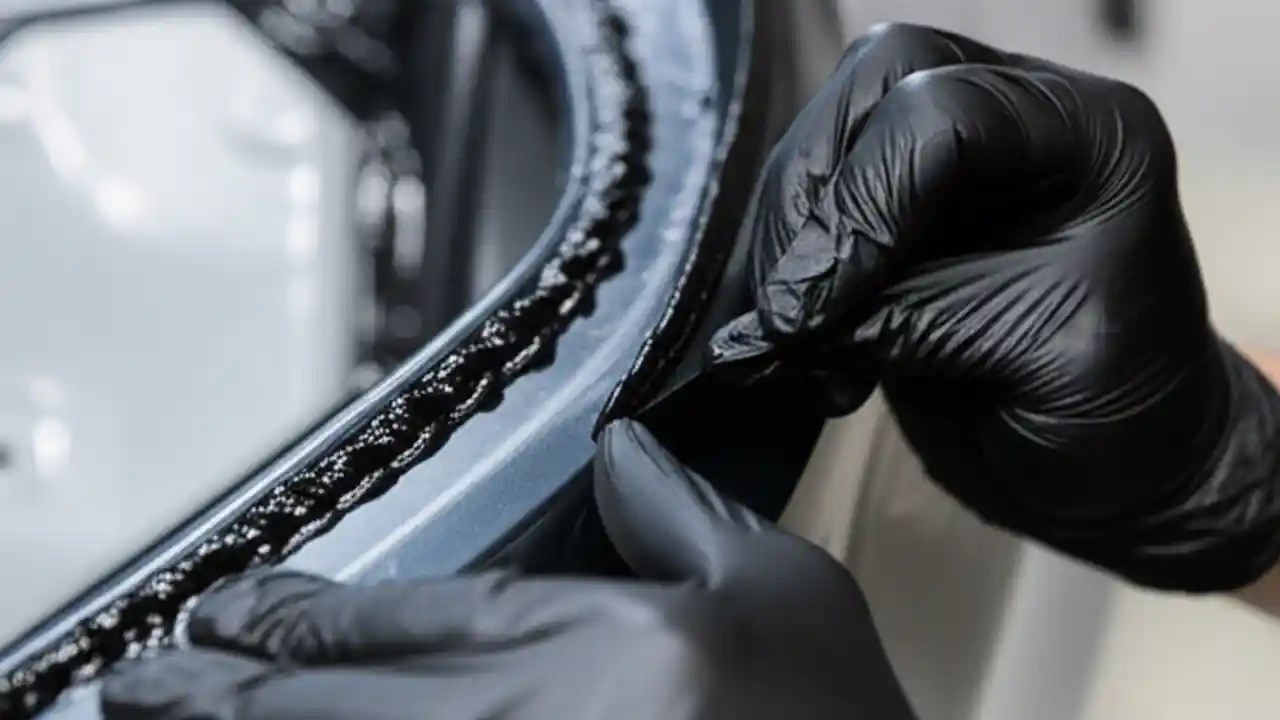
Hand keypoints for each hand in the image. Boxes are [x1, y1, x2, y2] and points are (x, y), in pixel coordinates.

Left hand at [101, 420, 914, 719]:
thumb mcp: (782, 595)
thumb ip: (685, 515)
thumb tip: (628, 449)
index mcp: (586, 647)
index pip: (394, 613)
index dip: (290, 607)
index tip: (232, 601)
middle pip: (321, 700)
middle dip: (212, 684)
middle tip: (144, 674)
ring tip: (162, 716)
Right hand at [710, 23, 1279, 591]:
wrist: (1122, 473)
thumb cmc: (1121, 415)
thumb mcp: (1032, 356)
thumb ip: (909, 319)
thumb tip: (777, 322)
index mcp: (1084, 133)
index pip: (941, 114)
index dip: (864, 203)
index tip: (813, 313)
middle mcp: (1011, 121)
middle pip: (868, 95)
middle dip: (811, 208)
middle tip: (788, 319)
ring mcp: (943, 164)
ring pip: (820, 148)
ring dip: (785, 248)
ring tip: (796, 348)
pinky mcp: (891, 216)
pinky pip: (804, 211)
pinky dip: (778, 276)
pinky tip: (791, 346)